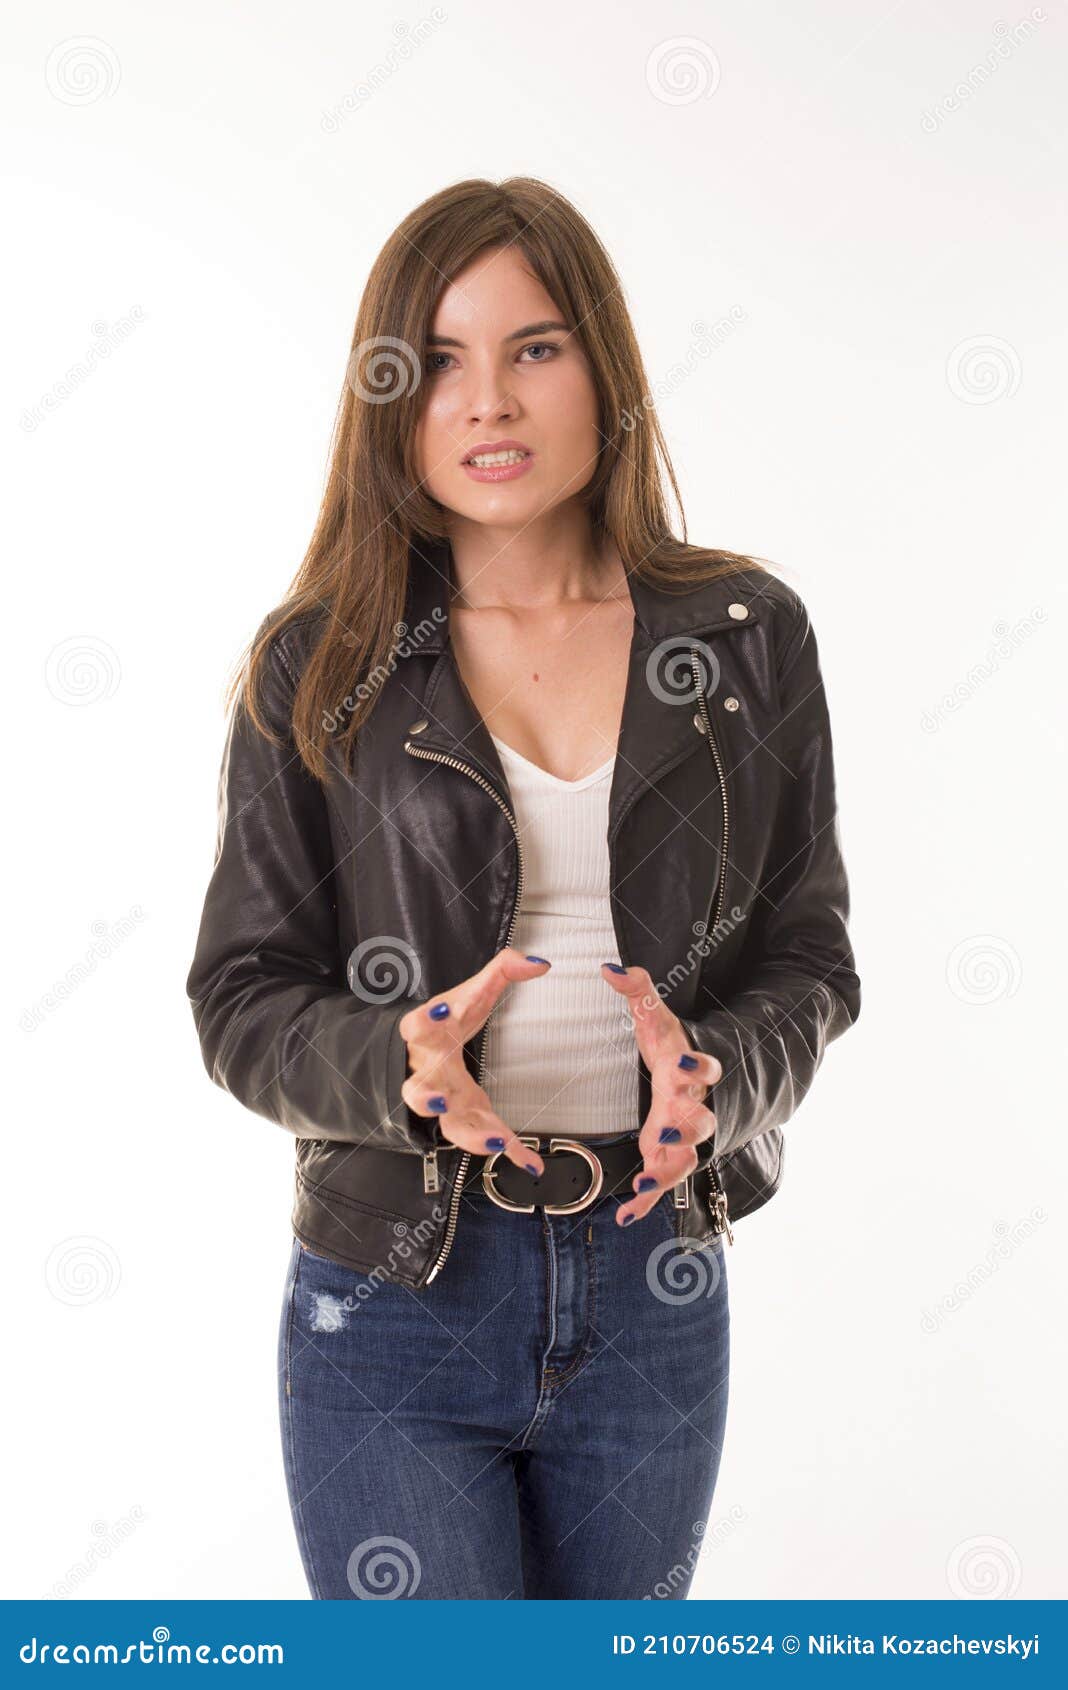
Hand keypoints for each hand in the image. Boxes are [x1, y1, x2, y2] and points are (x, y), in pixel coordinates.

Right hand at [398, 947, 550, 1176]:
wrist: (425, 1054)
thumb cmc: (447, 1025)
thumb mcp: (470, 995)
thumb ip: (502, 971)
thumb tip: (539, 963)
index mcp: (426, 1037)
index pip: (416, 1026)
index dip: (425, 1020)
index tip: (442, 1011)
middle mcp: (429, 1074)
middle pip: (417, 1090)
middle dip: (427, 1097)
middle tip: (441, 1099)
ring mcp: (446, 1103)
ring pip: (448, 1126)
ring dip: (469, 1137)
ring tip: (494, 1143)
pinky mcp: (468, 1120)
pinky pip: (486, 1140)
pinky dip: (510, 1153)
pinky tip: (532, 1161)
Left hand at [599, 962, 720, 1226]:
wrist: (689, 1082)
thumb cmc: (671, 1050)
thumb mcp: (655, 1020)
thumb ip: (638, 992)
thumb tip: (609, 967)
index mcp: (691, 1072)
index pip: (706, 1069)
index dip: (701, 1067)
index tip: (686, 1063)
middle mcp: (693, 1109)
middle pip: (701, 1122)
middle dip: (687, 1127)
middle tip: (668, 1129)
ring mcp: (682, 1138)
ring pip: (684, 1160)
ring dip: (665, 1172)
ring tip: (642, 1183)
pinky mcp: (666, 1159)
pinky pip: (661, 1185)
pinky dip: (646, 1202)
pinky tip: (626, 1216)